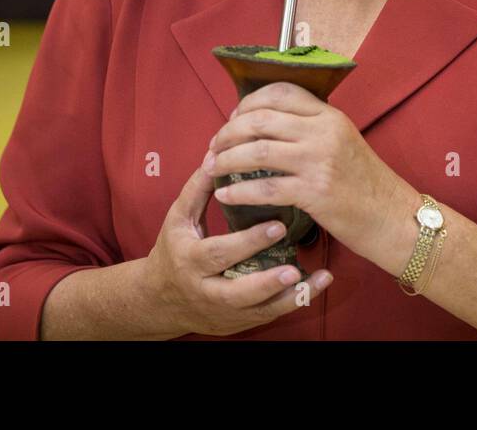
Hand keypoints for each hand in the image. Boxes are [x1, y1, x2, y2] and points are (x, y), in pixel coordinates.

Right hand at [141, 160, 333, 336]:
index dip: (248, 242)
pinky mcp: (238, 321)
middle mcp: (206, 290)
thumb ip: (198, 189)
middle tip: (295, 267)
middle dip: (267, 281)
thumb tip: (218, 155)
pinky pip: (268, 315)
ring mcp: (224, 311)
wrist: (160, 300)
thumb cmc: (174, 249)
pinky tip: (316, 287)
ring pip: (258, 311)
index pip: (219, 253)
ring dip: (290, 298)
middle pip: (237, 292)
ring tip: (317, 280)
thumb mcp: (178, 219)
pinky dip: (293, 303)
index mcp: (190, 261)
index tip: (278, 225)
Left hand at [205, 80, 412, 269]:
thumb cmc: (366, 184)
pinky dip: (238, 191)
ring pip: (257, 151)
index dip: (248, 102)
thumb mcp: (344, 142)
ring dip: (226, 159)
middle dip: (228, 131)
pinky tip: (225, 195)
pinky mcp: (314, 192)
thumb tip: (266, 128)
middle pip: (261, 119)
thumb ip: (311, 130)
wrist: (393, 217)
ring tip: (211, 168)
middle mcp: (324, 132)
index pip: (281, 92)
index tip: (233, 118)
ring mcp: (319, 161)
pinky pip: (264, 187)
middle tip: (214, 146)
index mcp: (330, 115)